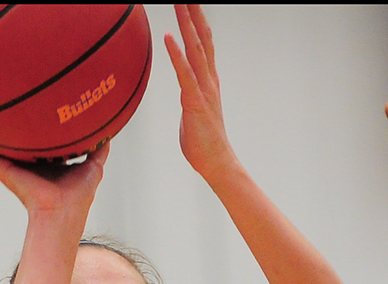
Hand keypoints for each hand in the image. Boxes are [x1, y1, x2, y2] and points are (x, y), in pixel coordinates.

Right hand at [0, 115, 107, 216]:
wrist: (62, 213)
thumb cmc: (78, 197)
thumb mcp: (93, 166)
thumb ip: (99, 149)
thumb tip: (109, 131)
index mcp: (41, 160)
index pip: (31, 137)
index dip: (26, 122)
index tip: (22, 103)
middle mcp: (22, 161)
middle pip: (5, 137)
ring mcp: (8, 164)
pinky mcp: (0, 168)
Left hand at [166, 5, 238, 181]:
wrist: (218, 164)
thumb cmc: (203, 143)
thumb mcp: (192, 112)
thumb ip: (188, 96)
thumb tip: (183, 92)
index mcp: (208, 80)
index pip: (203, 42)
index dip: (196, 20)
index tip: (190, 2)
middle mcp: (209, 79)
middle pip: (201, 37)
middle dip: (193, 12)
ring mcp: (204, 89)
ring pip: (195, 48)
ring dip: (186, 23)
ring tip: (179, 2)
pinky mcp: (195, 102)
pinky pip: (185, 73)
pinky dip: (177, 54)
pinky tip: (169, 36)